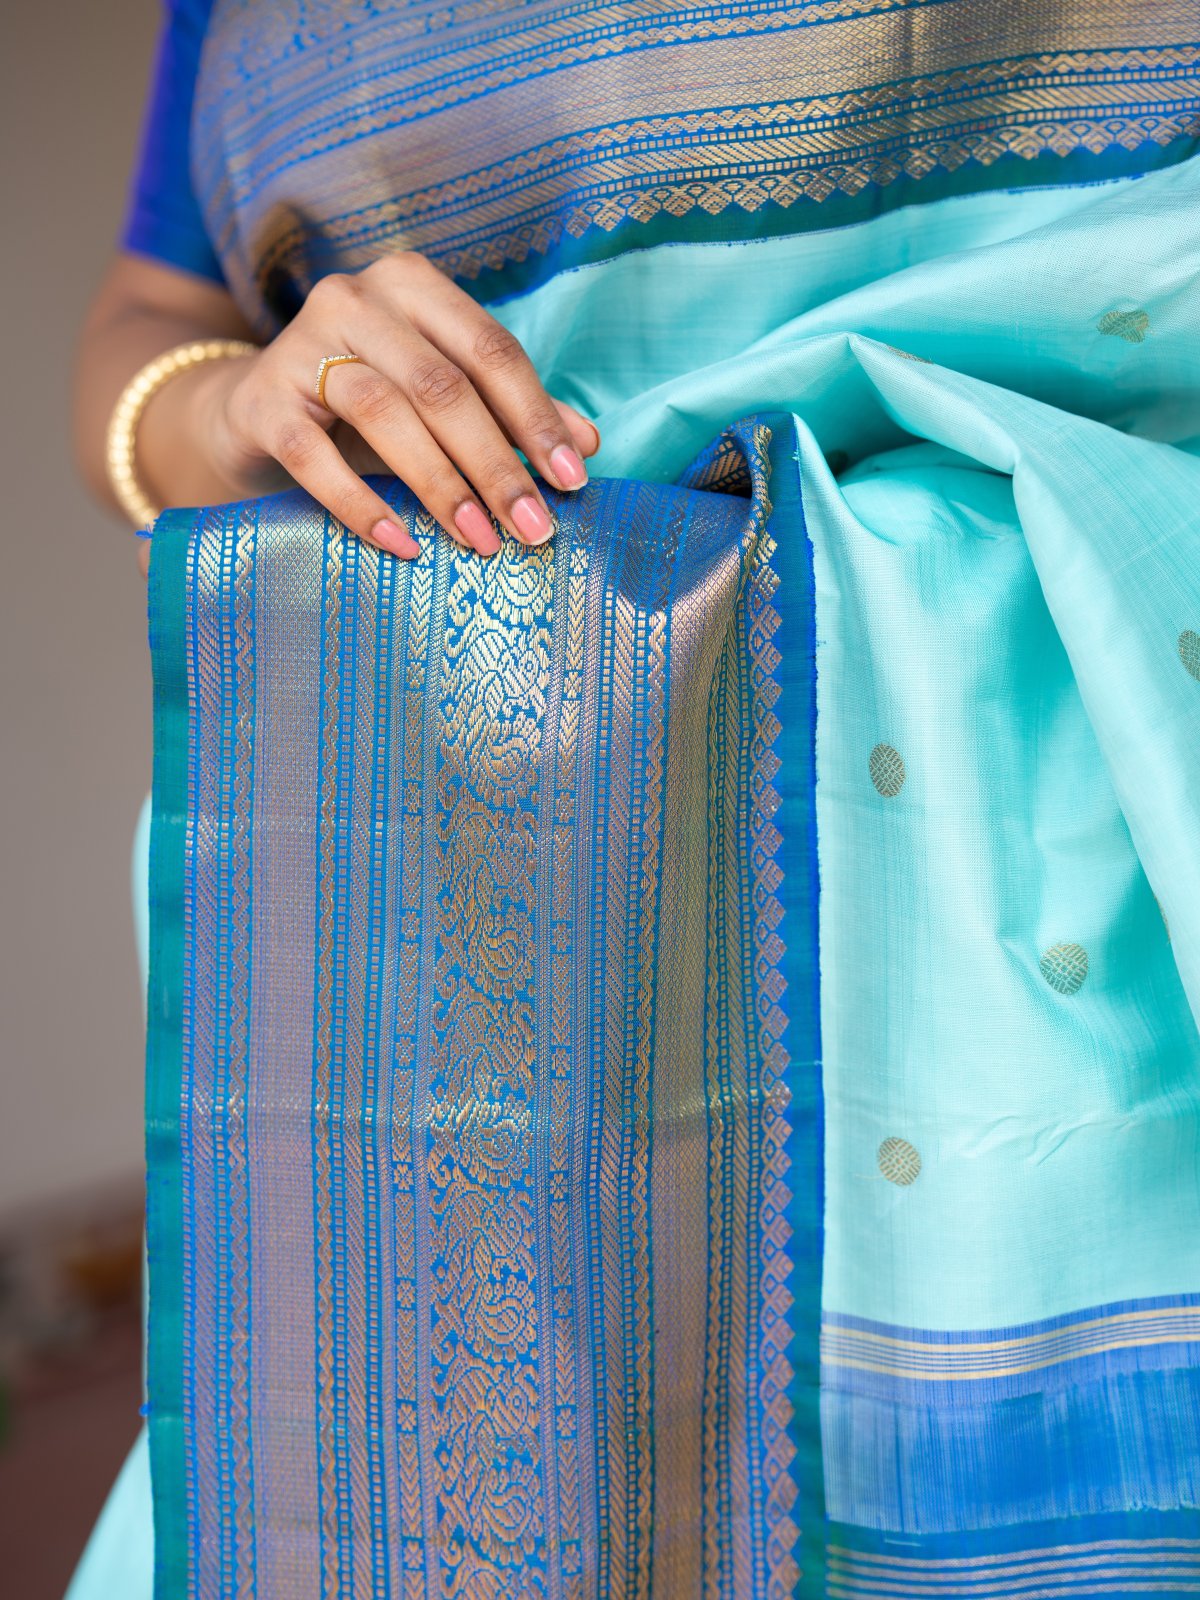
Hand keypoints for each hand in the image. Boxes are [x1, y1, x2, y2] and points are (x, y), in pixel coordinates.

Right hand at [194, 252, 598, 558]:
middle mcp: (355, 300)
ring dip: (441, 485)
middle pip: (443, 386)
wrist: (253, 412)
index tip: (572, 481)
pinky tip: (401, 545)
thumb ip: (510, 414)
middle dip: (496, 464)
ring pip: (385, 413)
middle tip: (532, 529)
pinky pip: (313, 456)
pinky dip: (361, 504)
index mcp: (413, 287)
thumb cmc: (364, 405)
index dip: (536, 417)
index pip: (490, 351)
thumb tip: (586, 445)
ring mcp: (300, 345)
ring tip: (479, 541)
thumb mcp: (440, 402)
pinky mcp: (262, 401)